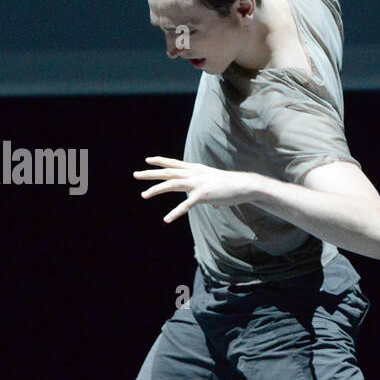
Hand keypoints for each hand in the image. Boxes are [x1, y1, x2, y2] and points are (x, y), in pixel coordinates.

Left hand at [134, 156, 255, 222]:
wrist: (243, 185)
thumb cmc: (229, 186)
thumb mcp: (215, 184)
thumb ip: (209, 193)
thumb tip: (211, 204)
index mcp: (195, 169)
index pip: (174, 163)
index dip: (160, 161)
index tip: (147, 160)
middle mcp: (194, 173)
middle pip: (168, 172)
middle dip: (150, 173)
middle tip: (135, 174)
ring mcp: (197, 183)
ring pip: (171, 184)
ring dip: (156, 189)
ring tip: (144, 195)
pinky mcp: (202, 195)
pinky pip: (185, 205)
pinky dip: (175, 213)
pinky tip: (166, 219)